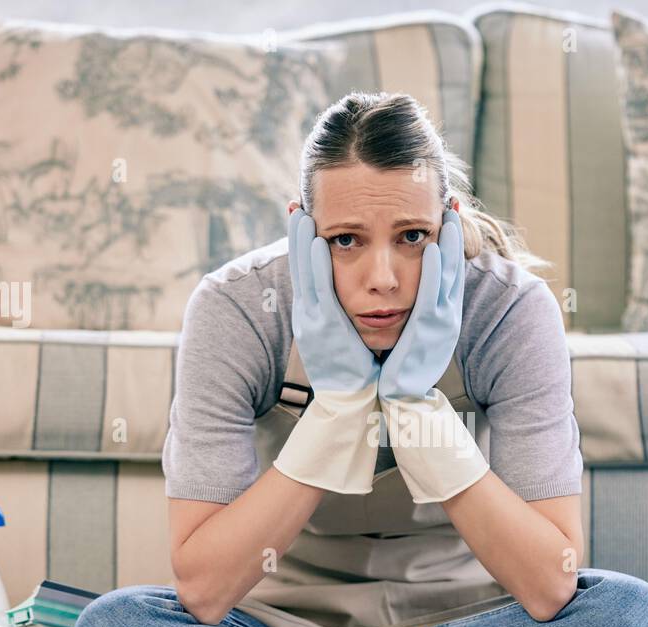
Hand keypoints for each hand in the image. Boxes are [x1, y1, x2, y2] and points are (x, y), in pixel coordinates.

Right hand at [288, 206, 378, 394]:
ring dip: (302, 242)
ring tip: (302, 215)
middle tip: (296, 206)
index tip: (302, 219)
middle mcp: (309, 315)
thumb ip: (339, 312)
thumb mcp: (341, 334)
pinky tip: (317, 244)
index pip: (305, 272)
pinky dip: (316, 266)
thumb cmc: (351, 367)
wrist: (350, 399)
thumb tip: (343, 295)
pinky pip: (320, 290)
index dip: (301, 245)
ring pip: (305, 273)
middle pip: (299, 267)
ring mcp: (313, 321)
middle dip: (297, 236)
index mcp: (313, 315)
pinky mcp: (325, 329)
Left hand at [379, 208, 464, 400]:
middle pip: (453, 267)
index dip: (449, 242)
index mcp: (439, 314)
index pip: (447, 270)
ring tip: (447, 216)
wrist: (398, 400)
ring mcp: (440, 326)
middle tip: (452, 204)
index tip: (445, 215)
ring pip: (448, 277)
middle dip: (455, 236)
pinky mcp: (428, 335)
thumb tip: (404, 286)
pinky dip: (435, 273)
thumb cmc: (399, 366)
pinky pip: (433, 297)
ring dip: (450, 245)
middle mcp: (445, 317)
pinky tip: (433, 250)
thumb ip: (411, 308)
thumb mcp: (409, 333)